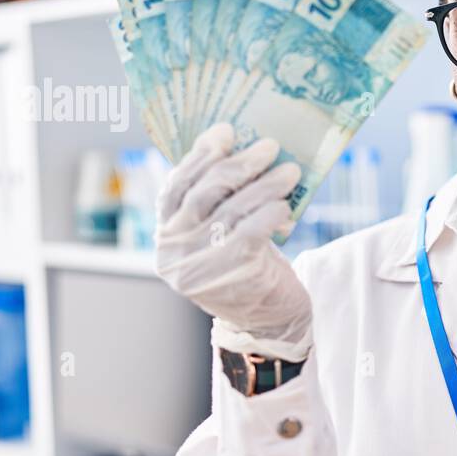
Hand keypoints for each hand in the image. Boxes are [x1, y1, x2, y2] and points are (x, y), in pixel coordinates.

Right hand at [154, 123, 312, 360]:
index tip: (225, 131)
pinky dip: (269, 213)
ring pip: (230, 212)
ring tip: (290, 171)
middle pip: (202, 195)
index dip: (198, 157)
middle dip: (237, 164)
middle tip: (268, 146)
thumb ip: (219, 204)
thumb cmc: (250, 269)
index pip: (174, 189)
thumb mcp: (223, 236)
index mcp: (166, 238)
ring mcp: (201, 267)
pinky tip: (285, 204)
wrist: (270, 324)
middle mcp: (175, 253)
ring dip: (264, 186)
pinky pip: (250, 233)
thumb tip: (239, 148)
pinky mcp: (233, 276)